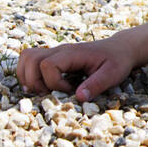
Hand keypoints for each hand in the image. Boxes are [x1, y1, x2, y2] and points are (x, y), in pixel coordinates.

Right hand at [16, 36, 137, 102]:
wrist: (121, 48)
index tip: (69, 90)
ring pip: (26, 57)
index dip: (53, 82)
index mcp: (73, 53)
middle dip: (34, 80)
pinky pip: (31, 60)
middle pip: (30, 58)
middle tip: (49, 93)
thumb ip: (96, 84)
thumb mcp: (113, 74)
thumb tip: (78, 98)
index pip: (48, 64)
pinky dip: (29, 74)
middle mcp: (60, 50)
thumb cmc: (118, 61)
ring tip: (42, 90)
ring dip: (27, 76)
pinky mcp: (54, 58)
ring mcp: (55, 52)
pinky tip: (43, 86)